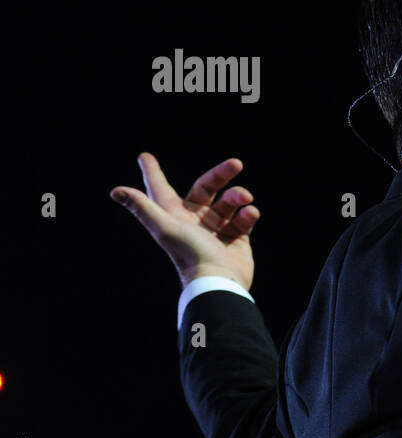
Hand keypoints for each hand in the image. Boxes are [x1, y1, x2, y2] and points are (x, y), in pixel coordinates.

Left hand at [110, 152, 260, 289]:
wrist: (219, 280)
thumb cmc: (189, 253)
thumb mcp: (164, 227)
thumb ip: (142, 207)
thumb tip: (115, 191)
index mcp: (174, 215)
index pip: (160, 188)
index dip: (152, 172)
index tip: (144, 156)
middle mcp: (194, 220)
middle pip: (206, 188)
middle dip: (221, 174)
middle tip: (236, 164)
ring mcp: (216, 229)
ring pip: (229, 202)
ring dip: (238, 196)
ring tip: (245, 199)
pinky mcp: (236, 239)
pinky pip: (244, 218)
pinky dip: (248, 214)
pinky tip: (249, 214)